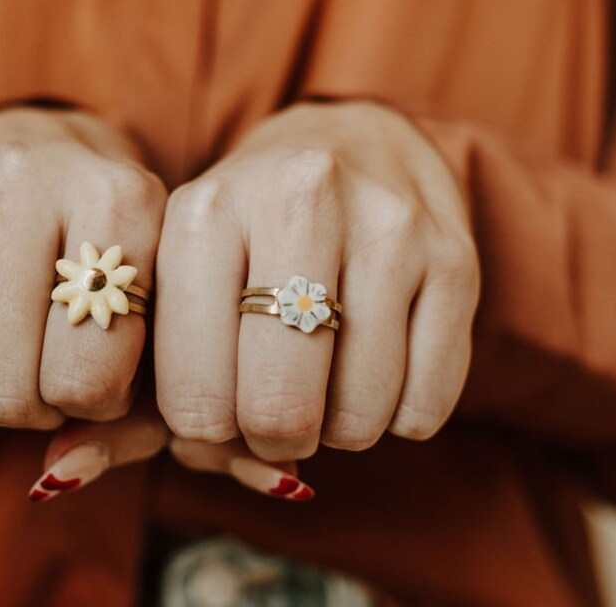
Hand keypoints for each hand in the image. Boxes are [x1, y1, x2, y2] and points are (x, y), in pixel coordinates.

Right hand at [0, 107, 165, 427]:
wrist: (48, 155)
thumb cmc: (119, 262)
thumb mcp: (158, 321)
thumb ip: (139, 416)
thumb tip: (58, 476)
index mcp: (119, 197)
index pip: (88, 373)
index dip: (102, 401)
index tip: (110, 370)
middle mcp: (24, 181)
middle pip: (6, 389)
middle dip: (39, 409)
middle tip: (57, 375)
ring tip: (20, 359)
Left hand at [155, 101, 479, 461]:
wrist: (351, 139)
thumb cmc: (248, 231)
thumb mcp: (183, 279)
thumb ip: (159, 383)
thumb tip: (161, 476)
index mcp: (206, 213)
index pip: (194, 396)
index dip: (205, 432)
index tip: (217, 407)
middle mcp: (299, 203)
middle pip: (280, 407)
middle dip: (274, 437)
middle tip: (276, 413)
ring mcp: (388, 228)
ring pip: (360, 415)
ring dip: (338, 427)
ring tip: (326, 378)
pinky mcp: (456, 256)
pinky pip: (426, 403)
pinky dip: (398, 416)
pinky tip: (377, 368)